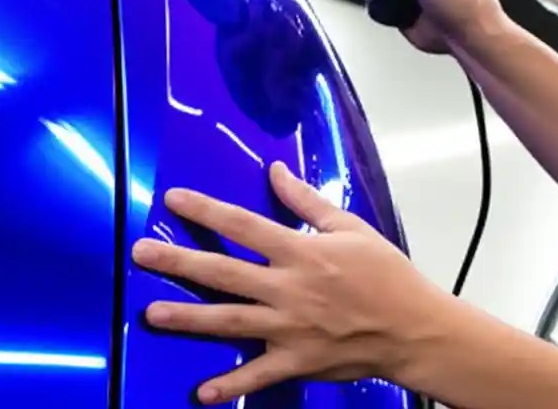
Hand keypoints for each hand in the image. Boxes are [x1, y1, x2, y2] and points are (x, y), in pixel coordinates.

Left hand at [132, 162, 457, 403]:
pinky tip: (201, 392)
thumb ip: (307, 201)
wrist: (417, 330)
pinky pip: (258, 375)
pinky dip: (230, 385)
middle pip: (224, 271)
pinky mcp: (297, 360)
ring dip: (188, 318)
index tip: (174, 199)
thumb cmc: (387, 275)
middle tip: (140, 253)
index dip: (207, 211)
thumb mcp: (350, 228)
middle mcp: (289, 288)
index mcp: (301, 251)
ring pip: (230, 320)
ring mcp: (290, 327)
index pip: (244, 225)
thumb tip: (276, 171)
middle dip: (179, 262)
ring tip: (151, 314)